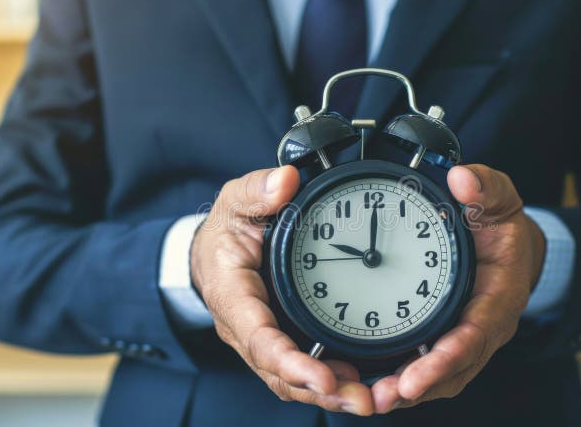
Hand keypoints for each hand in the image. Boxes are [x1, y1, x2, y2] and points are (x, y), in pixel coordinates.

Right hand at [191, 166, 373, 415]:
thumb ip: (256, 190)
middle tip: (364, 399)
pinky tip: (359, 383)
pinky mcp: (280, 341)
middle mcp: (246, 329)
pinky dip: (328, 383)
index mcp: (234, 296)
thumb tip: (285, 181)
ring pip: (291, 380)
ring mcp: (262, 340)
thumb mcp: (235, 201)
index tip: (324, 377)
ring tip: (370, 399)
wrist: (211, 252)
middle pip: (280, 372)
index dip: (290, 362)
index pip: (259, 338)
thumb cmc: (225, 230)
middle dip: (321, 390)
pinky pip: (300, 371)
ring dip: (329, 394)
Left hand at [371, 164, 545, 411]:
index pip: (474, 336)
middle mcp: (483, 328)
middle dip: (419, 387)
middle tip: (381, 397)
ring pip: (439, 377)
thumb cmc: (501, 227)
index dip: (446, 359)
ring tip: (369, 399)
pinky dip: (403, 380)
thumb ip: (486, 187)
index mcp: (498, 299)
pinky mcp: (445, 340)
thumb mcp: (500, 200)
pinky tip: (372, 386)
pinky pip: (427, 367)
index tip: (415, 376)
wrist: (508, 248)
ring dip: (406, 391)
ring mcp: (465, 339)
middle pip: (454, 370)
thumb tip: (462, 178)